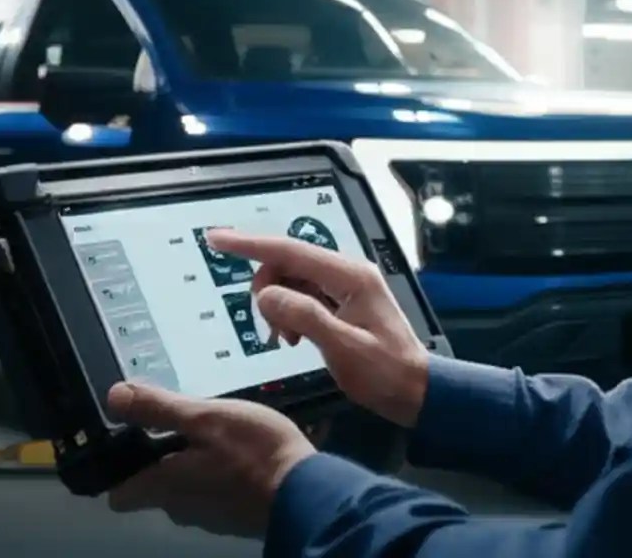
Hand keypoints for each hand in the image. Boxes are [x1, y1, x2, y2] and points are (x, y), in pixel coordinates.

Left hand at [105, 382, 314, 536]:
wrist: (308, 493)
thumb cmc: (253, 452)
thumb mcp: (207, 417)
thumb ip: (160, 408)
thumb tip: (113, 396)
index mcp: (164, 487)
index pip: (118, 495)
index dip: (120, 469)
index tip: (132, 442)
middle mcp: (180, 510)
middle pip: (156, 488)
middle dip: (164, 459)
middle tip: (186, 426)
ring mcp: (210, 518)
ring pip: (188, 490)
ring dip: (196, 465)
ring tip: (219, 434)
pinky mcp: (236, 518)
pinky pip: (216, 495)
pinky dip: (221, 476)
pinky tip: (243, 454)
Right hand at [208, 229, 429, 427]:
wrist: (415, 391)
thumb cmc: (384, 373)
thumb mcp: (343, 348)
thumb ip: (305, 317)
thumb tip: (266, 295)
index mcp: (350, 276)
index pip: (290, 251)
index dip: (250, 244)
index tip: (216, 239)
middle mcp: (347, 273)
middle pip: (288, 264)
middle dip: (267, 290)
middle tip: (272, 330)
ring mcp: (345, 287)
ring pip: (292, 281)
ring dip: (278, 307)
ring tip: (288, 340)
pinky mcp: (342, 302)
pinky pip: (303, 296)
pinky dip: (290, 314)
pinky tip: (295, 339)